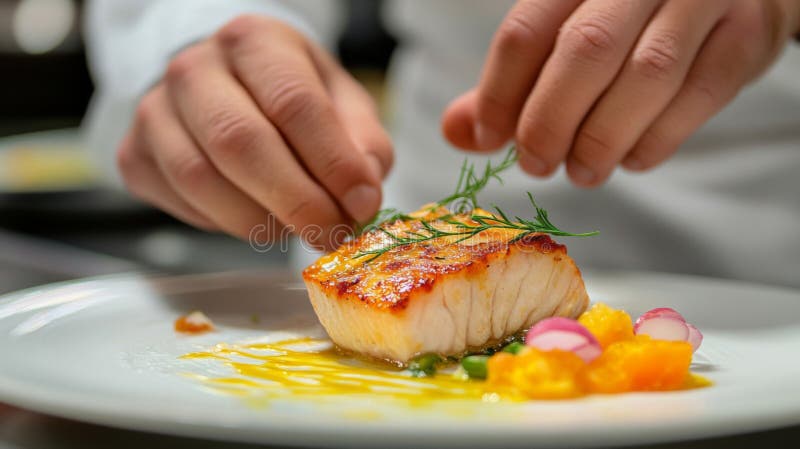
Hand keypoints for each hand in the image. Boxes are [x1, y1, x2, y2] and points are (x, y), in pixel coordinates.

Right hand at [118, 15, 392, 248]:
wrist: (225, 87)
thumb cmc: (290, 95)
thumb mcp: (341, 103)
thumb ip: (362, 144)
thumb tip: (362, 195)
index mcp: (254, 41)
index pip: (293, 103)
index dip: (332, 162)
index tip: (362, 204)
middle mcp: (195, 68)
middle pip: (240, 143)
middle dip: (296, 201)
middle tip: (331, 234)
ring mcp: (155, 111)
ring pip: (202, 180)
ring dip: (260, 220)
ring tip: (297, 228)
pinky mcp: (135, 155)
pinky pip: (181, 205)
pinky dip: (226, 225)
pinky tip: (255, 217)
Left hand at [443, 0, 799, 186]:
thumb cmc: (634, 22)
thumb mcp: (566, 35)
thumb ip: (516, 81)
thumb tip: (459, 130)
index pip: (526, 31)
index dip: (500, 94)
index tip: (490, 139)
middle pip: (584, 52)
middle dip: (550, 121)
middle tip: (537, 163)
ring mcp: (699, 1)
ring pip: (645, 76)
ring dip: (603, 138)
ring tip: (583, 170)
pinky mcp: (744, 36)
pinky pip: (697, 96)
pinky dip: (656, 139)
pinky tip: (631, 158)